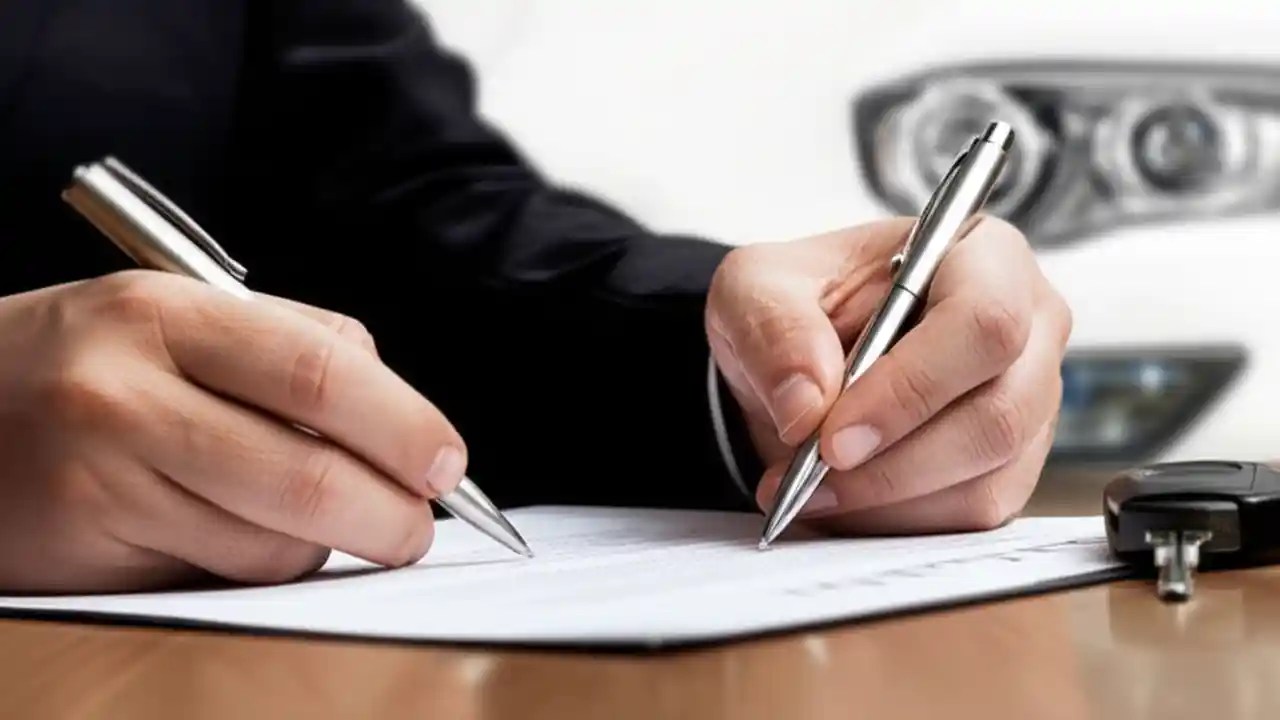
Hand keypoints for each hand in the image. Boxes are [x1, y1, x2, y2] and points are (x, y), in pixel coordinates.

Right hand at [0, 271, 465, 592]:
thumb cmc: (85, 364)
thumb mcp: (173, 317)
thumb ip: (291, 347)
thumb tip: (402, 417)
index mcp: (164, 313)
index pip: (320, 371)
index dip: (403, 425)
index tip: (447, 463)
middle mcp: (125, 393)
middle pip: (309, 475)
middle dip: (392, 515)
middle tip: (417, 526)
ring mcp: (101, 478)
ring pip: (273, 544)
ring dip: (322, 545)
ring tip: (312, 518)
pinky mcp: (87, 551)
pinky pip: (221, 578)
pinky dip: (259, 566)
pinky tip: (236, 531)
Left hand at [706, 217, 1070, 533]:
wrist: (800, 358)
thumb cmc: (797, 305)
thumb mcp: (754, 289)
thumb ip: (773, 329)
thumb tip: (807, 405)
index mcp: (982, 254)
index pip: (984, 321)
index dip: (912, 387)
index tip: (834, 433)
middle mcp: (1029, 328)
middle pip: (998, 413)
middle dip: (894, 461)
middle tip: (813, 475)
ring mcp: (1030, 402)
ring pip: (987, 476)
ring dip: (887, 499)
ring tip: (808, 489)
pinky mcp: (1013, 465)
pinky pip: (974, 514)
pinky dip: (898, 520)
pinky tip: (842, 502)